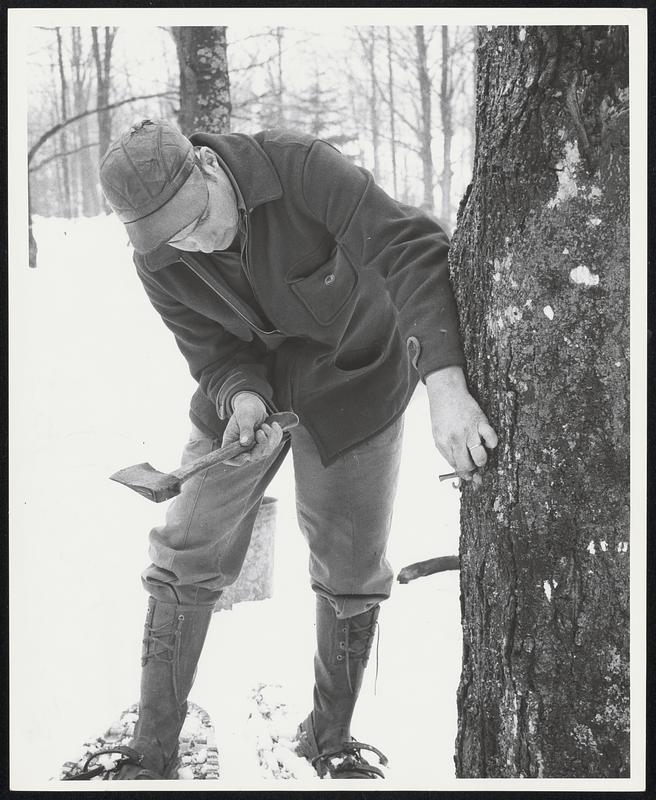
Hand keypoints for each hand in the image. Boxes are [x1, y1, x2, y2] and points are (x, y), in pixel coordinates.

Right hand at [221, 392, 282, 466]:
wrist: (254, 407)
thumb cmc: (245, 411)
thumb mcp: (244, 416)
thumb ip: (245, 429)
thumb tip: (244, 442)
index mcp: (231, 442)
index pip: (231, 458)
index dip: (238, 460)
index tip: (247, 455)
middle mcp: (242, 448)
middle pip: (252, 457)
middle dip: (261, 445)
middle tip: (260, 431)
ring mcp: (254, 447)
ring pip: (265, 452)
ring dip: (269, 438)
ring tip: (265, 425)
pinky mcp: (265, 445)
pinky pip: (274, 445)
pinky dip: (276, 435)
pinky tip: (273, 425)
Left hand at [426, 366, 497, 485]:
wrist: (446, 392)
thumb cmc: (442, 414)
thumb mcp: (438, 434)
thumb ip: (447, 450)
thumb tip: (459, 467)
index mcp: (443, 442)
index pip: (455, 465)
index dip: (462, 472)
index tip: (467, 474)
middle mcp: (455, 438)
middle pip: (467, 464)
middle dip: (472, 468)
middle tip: (474, 464)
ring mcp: (469, 431)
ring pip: (480, 457)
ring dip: (482, 460)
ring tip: (480, 455)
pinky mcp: (480, 422)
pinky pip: (492, 439)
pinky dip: (492, 443)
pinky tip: (487, 441)